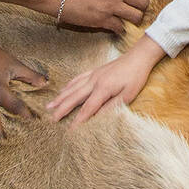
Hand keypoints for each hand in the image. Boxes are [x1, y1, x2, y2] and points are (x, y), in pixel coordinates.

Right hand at [47, 35, 164, 123]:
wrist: (138, 57)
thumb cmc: (136, 77)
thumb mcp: (128, 95)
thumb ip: (112, 107)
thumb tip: (98, 118)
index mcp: (103, 89)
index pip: (87, 109)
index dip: (77, 121)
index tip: (69, 132)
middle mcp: (94, 81)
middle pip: (74, 98)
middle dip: (62, 109)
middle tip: (51, 119)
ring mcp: (93, 75)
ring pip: (73, 88)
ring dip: (61, 97)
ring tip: (50, 106)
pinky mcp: (95, 71)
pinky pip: (78, 78)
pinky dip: (69, 85)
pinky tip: (63, 89)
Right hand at [58, 0, 147, 32]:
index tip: (133, 1)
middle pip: (143, 2)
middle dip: (141, 8)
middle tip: (134, 12)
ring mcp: (111, 6)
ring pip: (136, 16)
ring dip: (133, 20)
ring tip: (127, 22)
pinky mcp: (103, 20)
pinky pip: (121, 28)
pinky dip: (119, 30)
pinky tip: (115, 28)